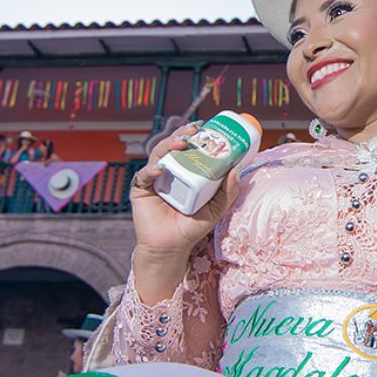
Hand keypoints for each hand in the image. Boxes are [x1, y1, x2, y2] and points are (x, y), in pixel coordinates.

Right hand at [129, 124, 240, 278]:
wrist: (170, 248)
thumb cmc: (191, 228)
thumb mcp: (216, 209)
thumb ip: (228, 191)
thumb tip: (236, 169)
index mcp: (186, 174)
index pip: (189, 150)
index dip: (196, 137)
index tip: (206, 127)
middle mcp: (169, 173)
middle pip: (173, 148)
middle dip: (182, 135)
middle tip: (194, 129)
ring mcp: (154, 179)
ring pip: (158, 155)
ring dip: (168, 145)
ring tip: (181, 142)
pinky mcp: (141, 189)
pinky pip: (144, 175)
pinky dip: (152, 169)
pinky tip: (161, 168)